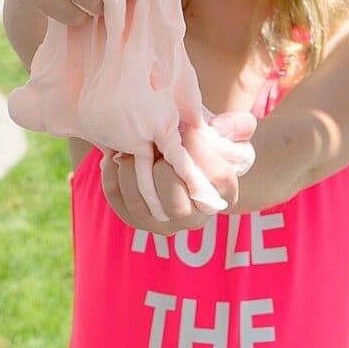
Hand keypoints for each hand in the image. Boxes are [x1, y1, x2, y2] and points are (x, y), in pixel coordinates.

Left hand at [100, 112, 256, 235]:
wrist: (179, 152)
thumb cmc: (206, 139)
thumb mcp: (230, 129)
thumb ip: (235, 125)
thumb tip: (216, 130)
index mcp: (223, 195)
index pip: (217, 180)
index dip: (201, 152)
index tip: (188, 130)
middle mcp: (194, 218)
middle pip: (176, 203)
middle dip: (163, 167)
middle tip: (157, 143)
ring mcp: (161, 222)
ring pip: (141, 203)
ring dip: (134, 168)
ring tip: (136, 145)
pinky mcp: (133, 216)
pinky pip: (117, 197)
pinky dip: (113, 171)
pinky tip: (118, 151)